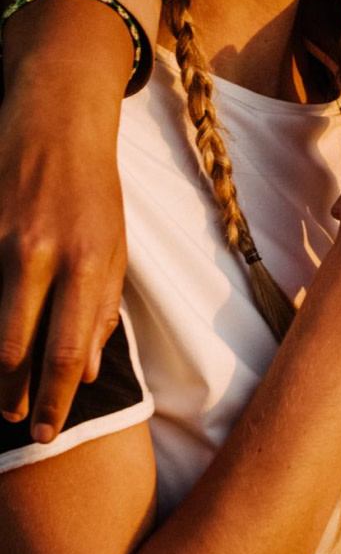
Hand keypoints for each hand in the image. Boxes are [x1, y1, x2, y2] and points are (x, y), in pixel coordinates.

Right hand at [0, 0, 130, 442]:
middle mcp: (46, 256)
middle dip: (19, 397)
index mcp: (91, 262)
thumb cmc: (92, 190)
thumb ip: (103, 305)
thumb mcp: (116, 245)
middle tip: (21, 426)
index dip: (58, 398)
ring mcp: (3, 241)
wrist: (57, 121)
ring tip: (2, 403)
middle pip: (22, 349)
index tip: (51, 431)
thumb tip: (90, 368)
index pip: (70, 350)